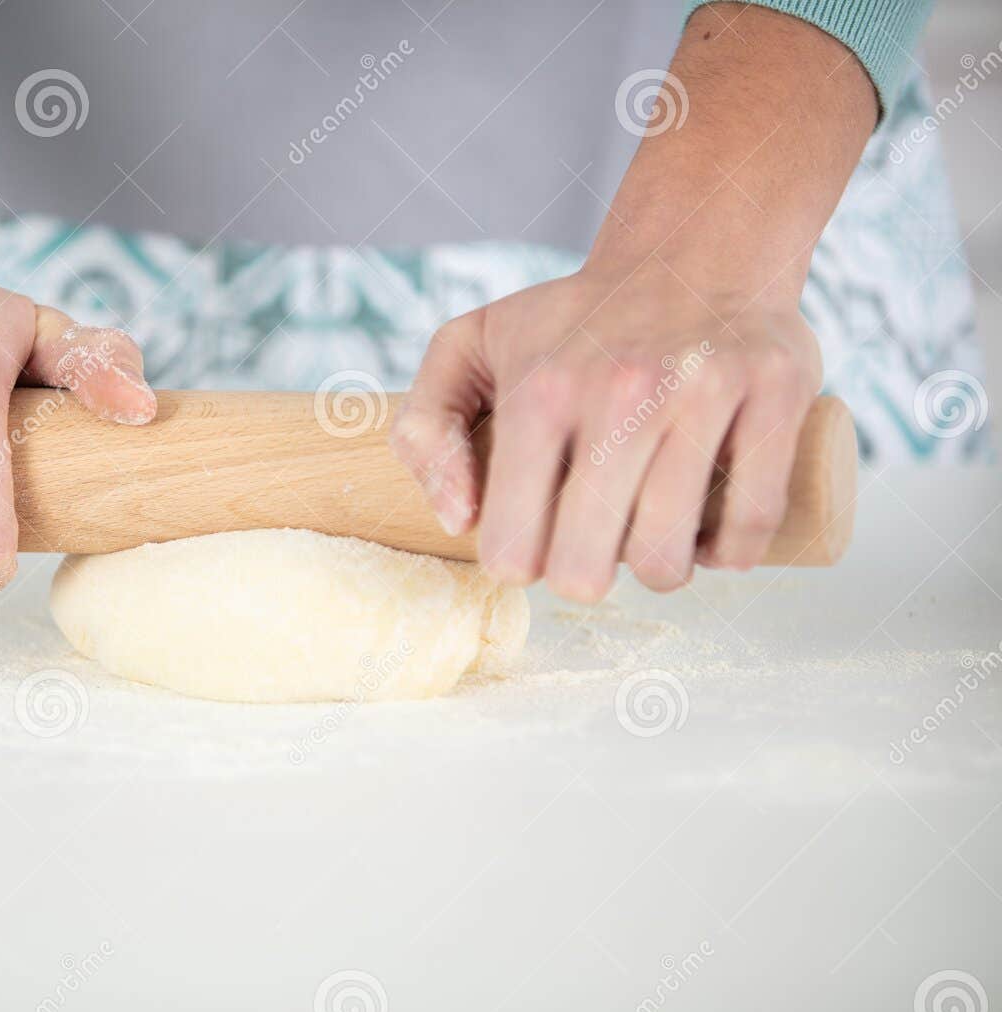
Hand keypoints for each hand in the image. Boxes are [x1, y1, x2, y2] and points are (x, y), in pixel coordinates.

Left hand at [390, 261, 819, 601]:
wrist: (692, 246)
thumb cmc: (572, 321)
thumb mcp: (469, 346)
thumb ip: (424, 429)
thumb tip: (456, 520)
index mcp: (538, 392)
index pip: (512, 546)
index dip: (517, 564)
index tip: (530, 543)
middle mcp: (621, 393)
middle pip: (588, 567)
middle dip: (584, 577)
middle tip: (591, 546)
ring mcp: (704, 393)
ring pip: (669, 557)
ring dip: (657, 571)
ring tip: (649, 538)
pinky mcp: (776, 394)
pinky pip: (753, 524)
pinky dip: (730, 552)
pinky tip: (709, 535)